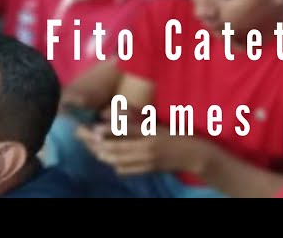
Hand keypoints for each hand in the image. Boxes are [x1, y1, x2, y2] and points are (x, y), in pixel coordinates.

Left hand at [74, 123, 208, 176]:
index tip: (93, 128)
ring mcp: (147, 160)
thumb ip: (136, 120)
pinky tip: (114, 160)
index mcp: (150, 132)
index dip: (106, 130)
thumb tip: (112, 114)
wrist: (193, 154)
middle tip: (89, 139)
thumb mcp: (158, 125)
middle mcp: (147, 147)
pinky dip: (116, 165)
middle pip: (116, 148)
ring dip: (105, 155)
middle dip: (99, 145)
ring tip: (97, 149)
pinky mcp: (147, 170)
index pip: (124, 130)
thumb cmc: (177, 135)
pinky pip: (125, 169)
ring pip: (117, 160)